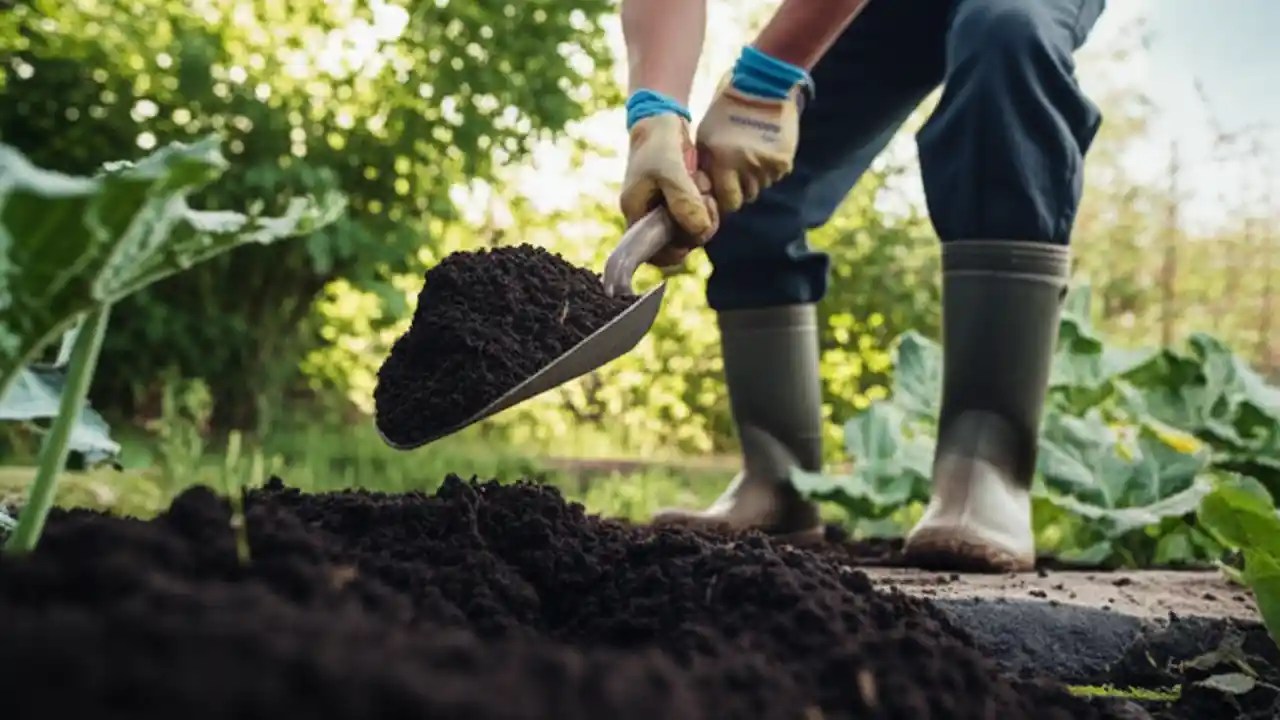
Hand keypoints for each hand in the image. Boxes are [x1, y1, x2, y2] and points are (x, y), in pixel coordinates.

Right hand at [620, 113, 718, 266]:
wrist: (662, 120)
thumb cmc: (659, 144)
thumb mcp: (670, 170)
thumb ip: (684, 201)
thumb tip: (700, 231)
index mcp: (637, 213)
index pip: (651, 253)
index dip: (672, 254)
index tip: (692, 238)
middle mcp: (651, 216)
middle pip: (678, 242)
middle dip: (697, 227)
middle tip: (707, 202)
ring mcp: (667, 209)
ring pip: (692, 229)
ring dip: (704, 212)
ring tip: (703, 184)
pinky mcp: (681, 200)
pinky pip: (699, 213)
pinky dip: (707, 202)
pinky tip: (704, 182)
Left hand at [695, 76, 801, 213]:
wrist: (764, 87)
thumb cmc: (726, 110)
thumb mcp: (706, 136)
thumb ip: (707, 164)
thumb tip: (708, 188)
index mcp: (724, 162)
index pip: (728, 202)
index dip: (726, 199)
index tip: (725, 192)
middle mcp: (746, 168)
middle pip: (747, 198)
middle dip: (741, 190)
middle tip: (738, 175)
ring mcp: (767, 166)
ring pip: (762, 187)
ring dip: (756, 179)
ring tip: (752, 158)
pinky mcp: (784, 161)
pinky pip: (775, 176)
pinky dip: (770, 169)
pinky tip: (764, 151)